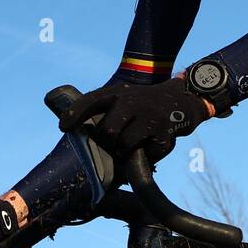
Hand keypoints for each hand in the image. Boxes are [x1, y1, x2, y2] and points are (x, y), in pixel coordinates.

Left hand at [57, 77, 210, 160]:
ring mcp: (149, 116)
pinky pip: (146, 154)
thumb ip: (107, 113)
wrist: (183, 99)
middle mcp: (132, 101)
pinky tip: (153, 143)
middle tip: (116, 142)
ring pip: (124, 144)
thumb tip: (85, 138)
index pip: (89, 101)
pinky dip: (148, 154)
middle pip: (107, 131)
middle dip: (109, 142)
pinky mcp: (164, 132)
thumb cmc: (146, 106)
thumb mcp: (126, 98)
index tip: (64, 127)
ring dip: (126, 149)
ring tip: (134, 144)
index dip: (74, 114)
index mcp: (119, 92)